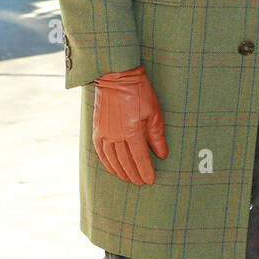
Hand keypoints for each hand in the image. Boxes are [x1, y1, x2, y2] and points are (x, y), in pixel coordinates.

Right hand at [92, 65, 167, 184]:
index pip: (140, 158)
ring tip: (128, 179)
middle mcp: (116, 135)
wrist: (116, 76)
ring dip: (121, 172)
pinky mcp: (96, 129)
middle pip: (126, 162)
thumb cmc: (139, 91)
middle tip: (141, 182)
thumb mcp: (154, 112)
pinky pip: (100, 152)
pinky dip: (107, 163)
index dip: (145, 171)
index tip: (150, 180)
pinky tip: (113, 168)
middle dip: (134, 174)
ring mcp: (104, 133)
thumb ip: (156, 136)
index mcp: (132, 131)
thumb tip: (161, 155)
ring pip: (112, 160)